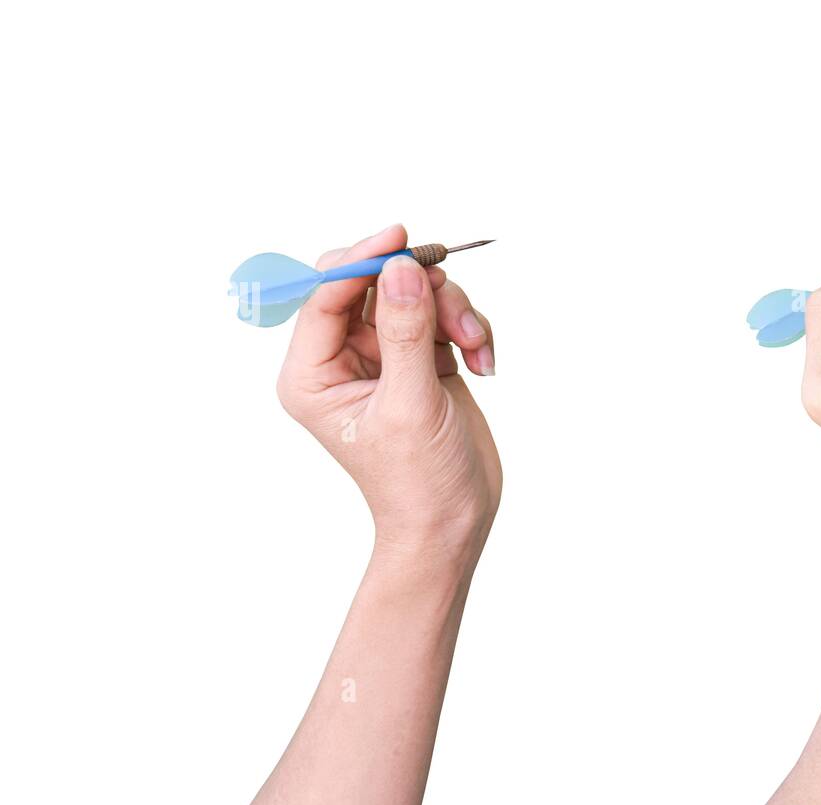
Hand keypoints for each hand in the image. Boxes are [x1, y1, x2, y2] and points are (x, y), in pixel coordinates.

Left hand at [276, 224, 501, 556]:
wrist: (453, 523)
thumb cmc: (417, 480)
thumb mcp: (410, 404)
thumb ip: (406, 332)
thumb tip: (401, 269)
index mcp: (312, 374)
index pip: (326, 295)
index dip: (362, 260)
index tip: (401, 239)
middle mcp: (342, 359)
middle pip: (373, 285)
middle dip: (419, 289)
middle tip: (450, 296)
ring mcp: (384, 357)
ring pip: (415, 295)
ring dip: (453, 313)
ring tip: (473, 348)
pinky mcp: (421, 360)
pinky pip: (442, 316)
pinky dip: (468, 330)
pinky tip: (482, 362)